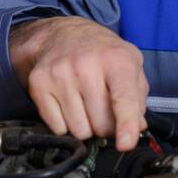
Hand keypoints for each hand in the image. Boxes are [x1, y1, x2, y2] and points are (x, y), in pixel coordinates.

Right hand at [9, 16, 148, 149]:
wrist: (62, 34)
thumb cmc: (101, 52)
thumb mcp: (130, 63)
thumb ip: (138, 97)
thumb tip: (138, 128)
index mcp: (116, 60)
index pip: (123, 98)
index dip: (127, 125)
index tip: (126, 144)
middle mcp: (86, 65)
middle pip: (101, 124)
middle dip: (106, 127)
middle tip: (104, 111)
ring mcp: (60, 75)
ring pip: (79, 130)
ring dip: (86, 127)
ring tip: (86, 107)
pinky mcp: (39, 85)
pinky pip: (57, 128)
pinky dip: (65, 125)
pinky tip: (69, 106)